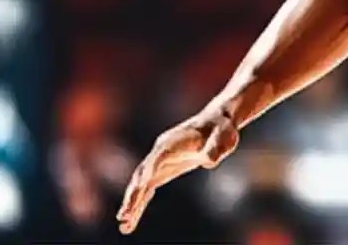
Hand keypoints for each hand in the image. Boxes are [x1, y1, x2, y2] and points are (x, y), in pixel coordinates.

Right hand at [116, 107, 238, 234]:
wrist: (216, 124)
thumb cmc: (220, 130)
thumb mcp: (223, 137)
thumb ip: (215, 149)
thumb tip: (208, 161)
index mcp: (174, 140)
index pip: (159, 156)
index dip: (151, 168)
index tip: (142, 184)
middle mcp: (161, 151)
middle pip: (143, 173)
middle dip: (134, 194)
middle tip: (125, 214)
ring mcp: (159, 161)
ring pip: (141, 184)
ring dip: (132, 203)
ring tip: (124, 224)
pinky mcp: (162, 171)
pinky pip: (147, 189)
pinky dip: (140, 203)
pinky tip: (131, 220)